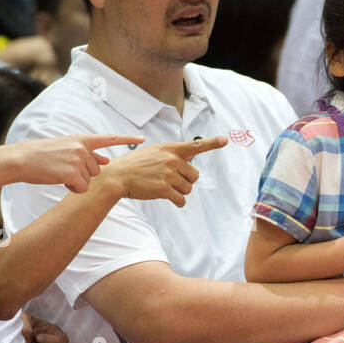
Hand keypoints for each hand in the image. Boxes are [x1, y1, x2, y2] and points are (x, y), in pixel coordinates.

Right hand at [13, 133, 144, 192]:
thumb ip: (88, 153)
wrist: (22, 159)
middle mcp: (82, 147)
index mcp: (81, 139)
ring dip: (77, 182)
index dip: (127, 139)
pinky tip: (60, 180)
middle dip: (84, 174)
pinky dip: (72, 189)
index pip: (109, 138)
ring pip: (90, 180)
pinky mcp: (72, 173)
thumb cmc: (43, 155)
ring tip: (59, 172)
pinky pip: (82, 188)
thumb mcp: (67, 148)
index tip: (143, 139)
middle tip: (64, 169)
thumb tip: (108, 159)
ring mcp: (78, 160)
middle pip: (98, 169)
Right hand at [103, 136, 226, 206]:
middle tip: (171, 181)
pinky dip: (178, 202)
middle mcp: (171, 160)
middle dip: (186, 181)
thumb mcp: (153, 152)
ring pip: (188, 189)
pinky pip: (181, 200)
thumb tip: (189, 159)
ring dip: (180, 192)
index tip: (225, 140)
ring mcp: (168, 174)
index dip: (212, 143)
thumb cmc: (135, 165)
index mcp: (170, 149)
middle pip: (194, 176)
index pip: (195, 146)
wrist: (118, 176)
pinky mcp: (164, 189)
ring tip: (165, 187)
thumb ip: (171, 155)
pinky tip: (169, 198)